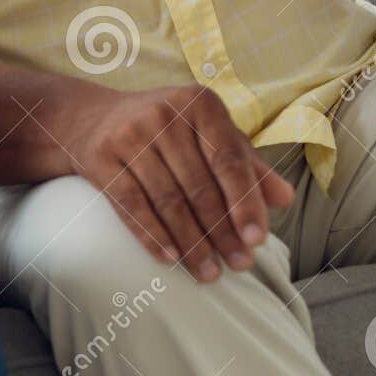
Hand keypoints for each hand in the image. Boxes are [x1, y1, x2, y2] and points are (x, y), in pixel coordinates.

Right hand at [66, 84, 293, 281]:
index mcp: (199, 103)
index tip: (256, 240)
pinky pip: (130, 204)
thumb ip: (246, 164)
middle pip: (199, 185)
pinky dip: (152, 235)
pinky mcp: (100, 156)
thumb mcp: (207, 134)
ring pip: (167, 200)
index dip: (244, 202)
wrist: (90, 117)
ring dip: (191, 243)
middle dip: (221, 232)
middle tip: (238, 265)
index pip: (229, 160)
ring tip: (209, 273)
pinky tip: (170, 258)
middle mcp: (163, 113)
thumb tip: (284, 198)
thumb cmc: (165, 129)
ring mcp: (128, 134)